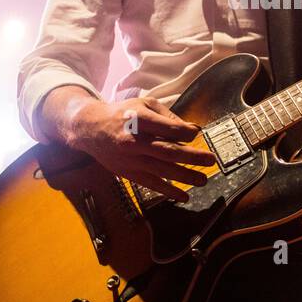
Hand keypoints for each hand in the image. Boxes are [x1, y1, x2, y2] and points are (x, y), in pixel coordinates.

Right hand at [42, 90, 214, 200]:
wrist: (91, 129)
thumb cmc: (122, 113)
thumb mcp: (144, 105)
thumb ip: (168, 116)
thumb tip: (193, 130)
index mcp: (139, 119)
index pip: (167, 128)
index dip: (185, 133)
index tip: (197, 134)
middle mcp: (134, 141)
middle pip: (167, 151)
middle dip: (191, 157)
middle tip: (210, 160)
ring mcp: (131, 159)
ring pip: (161, 170)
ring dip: (184, 176)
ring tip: (203, 179)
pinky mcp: (128, 172)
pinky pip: (151, 184)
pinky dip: (168, 191)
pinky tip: (184, 196)